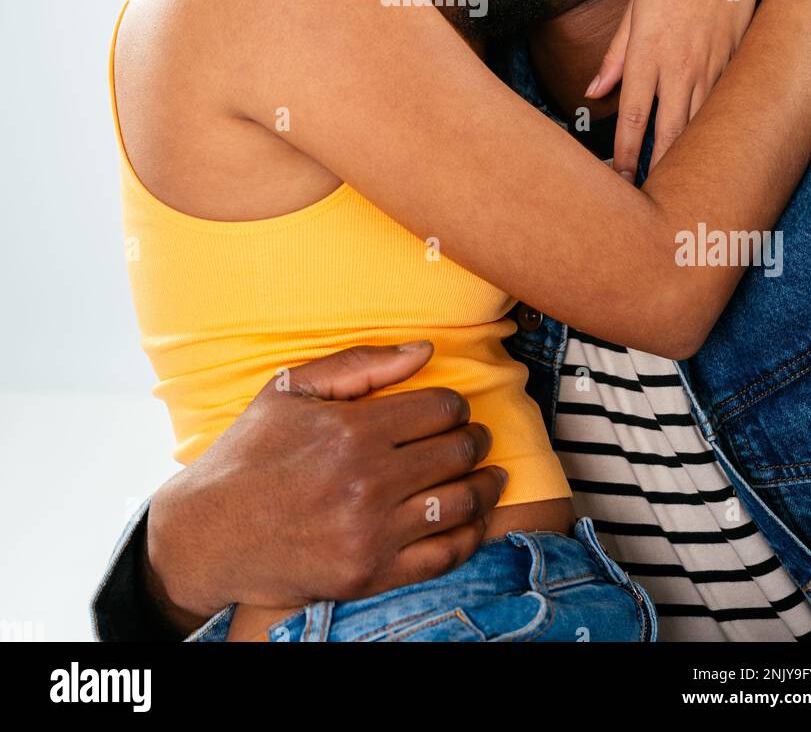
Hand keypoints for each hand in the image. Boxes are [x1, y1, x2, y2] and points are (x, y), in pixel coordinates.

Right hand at [143, 343, 506, 630]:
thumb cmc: (248, 454)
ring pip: (460, 503)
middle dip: (474, 440)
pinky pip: (444, 555)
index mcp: (352, 430)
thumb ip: (360, 365)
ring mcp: (371, 533)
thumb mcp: (290, 390)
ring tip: (488, 476)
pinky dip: (470, 535)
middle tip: (474, 438)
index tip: (452, 409)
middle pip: (458, 453)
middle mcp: (367, 482)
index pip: (441, 409)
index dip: (456, 405)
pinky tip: (473, 519)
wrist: (207, 533)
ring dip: (484, 485)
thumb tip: (424, 350)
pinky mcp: (370, 574)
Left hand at [587, 0, 788, 179]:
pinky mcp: (734, 65)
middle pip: (666, 135)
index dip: (623, 155)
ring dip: (684, 159)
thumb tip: (592, 92)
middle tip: (643, 197)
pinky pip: (720, 110)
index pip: (631, 119)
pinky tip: (704, 152)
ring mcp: (711, 69)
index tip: (616, 180)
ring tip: (673, 186)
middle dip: (655, 170)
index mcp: (647, 54)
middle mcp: (680, 68)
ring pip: (697, 128)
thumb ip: (614, 55)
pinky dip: (711, 135)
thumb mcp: (635, 9)